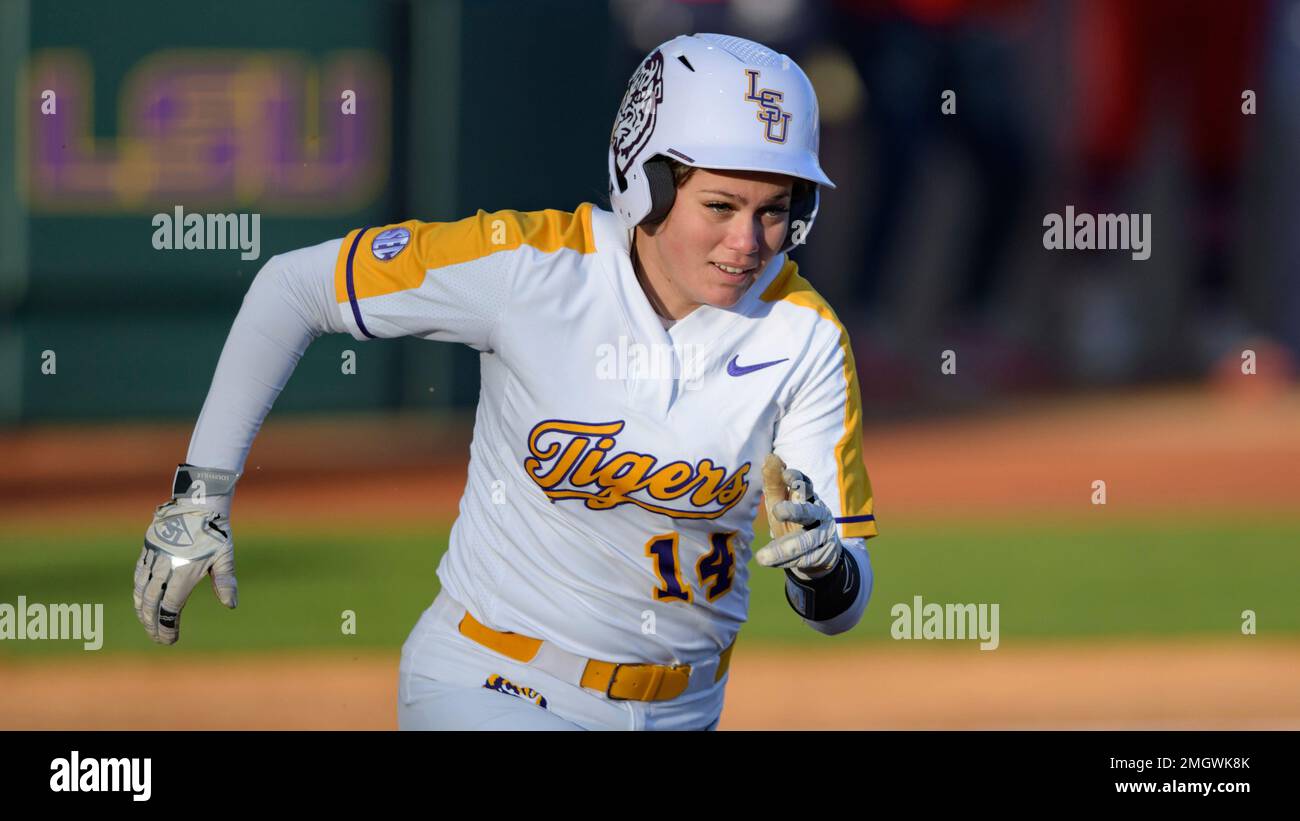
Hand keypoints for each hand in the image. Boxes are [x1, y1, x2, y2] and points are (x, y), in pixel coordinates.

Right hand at [134, 499, 237, 644]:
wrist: (198, 501)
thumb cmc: (216, 530)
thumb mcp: (225, 555)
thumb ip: (226, 581)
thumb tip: (231, 605)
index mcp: (184, 570)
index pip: (171, 606)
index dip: (168, 625)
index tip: (170, 639)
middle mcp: (165, 566)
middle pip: (152, 602)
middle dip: (152, 623)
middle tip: (157, 638)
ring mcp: (153, 557)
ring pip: (141, 589)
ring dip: (142, 609)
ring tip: (147, 623)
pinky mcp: (147, 548)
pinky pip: (138, 574)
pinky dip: (138, 591)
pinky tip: (141, 600)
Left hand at [755, 456, 842, 579]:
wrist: (817, 552)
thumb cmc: (793, 520)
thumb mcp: (780, 501)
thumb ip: (774, 482)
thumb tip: (769, 457)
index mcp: (806, 496)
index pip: (803, 484)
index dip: (796, 479)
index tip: (786, 475)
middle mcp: (818, 513)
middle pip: (808, 511)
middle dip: (794, 511)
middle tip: (777, 511)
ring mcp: (823, 535)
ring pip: (807, 540)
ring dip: (786, 547)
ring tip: (763, 557)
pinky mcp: (824, 554)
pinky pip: (806, 558)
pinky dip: (788, 562)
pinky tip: (771, 564)